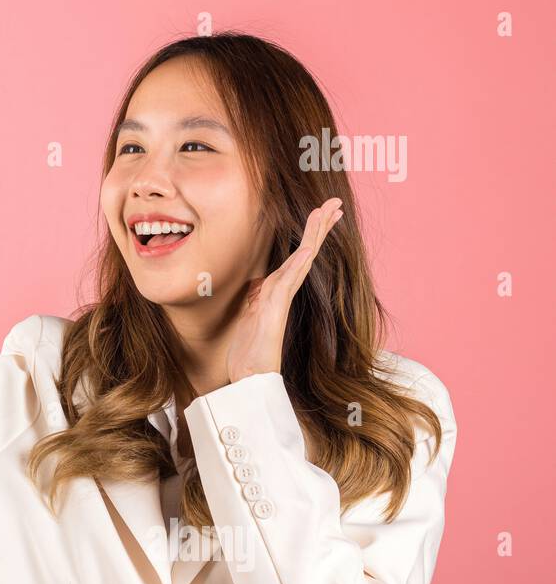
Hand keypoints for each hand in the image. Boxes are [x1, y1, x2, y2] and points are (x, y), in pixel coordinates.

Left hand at [224, 198, 343, 383]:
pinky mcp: (274, 311)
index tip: (322, 213)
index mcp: (275, 290)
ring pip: (300, 261)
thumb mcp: (248, 315)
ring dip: (313, 236)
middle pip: (305, 252)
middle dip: (319, 227)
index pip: (296, 255)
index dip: (310, 234)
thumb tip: (256, 286)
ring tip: (327, 213)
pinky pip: (288, 282)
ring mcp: (279, 300)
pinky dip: (298, 264)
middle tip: (335, 204)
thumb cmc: (249, 352)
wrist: (250, 378)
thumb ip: (255, 298)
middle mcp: (280, 292)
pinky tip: (307, 250)